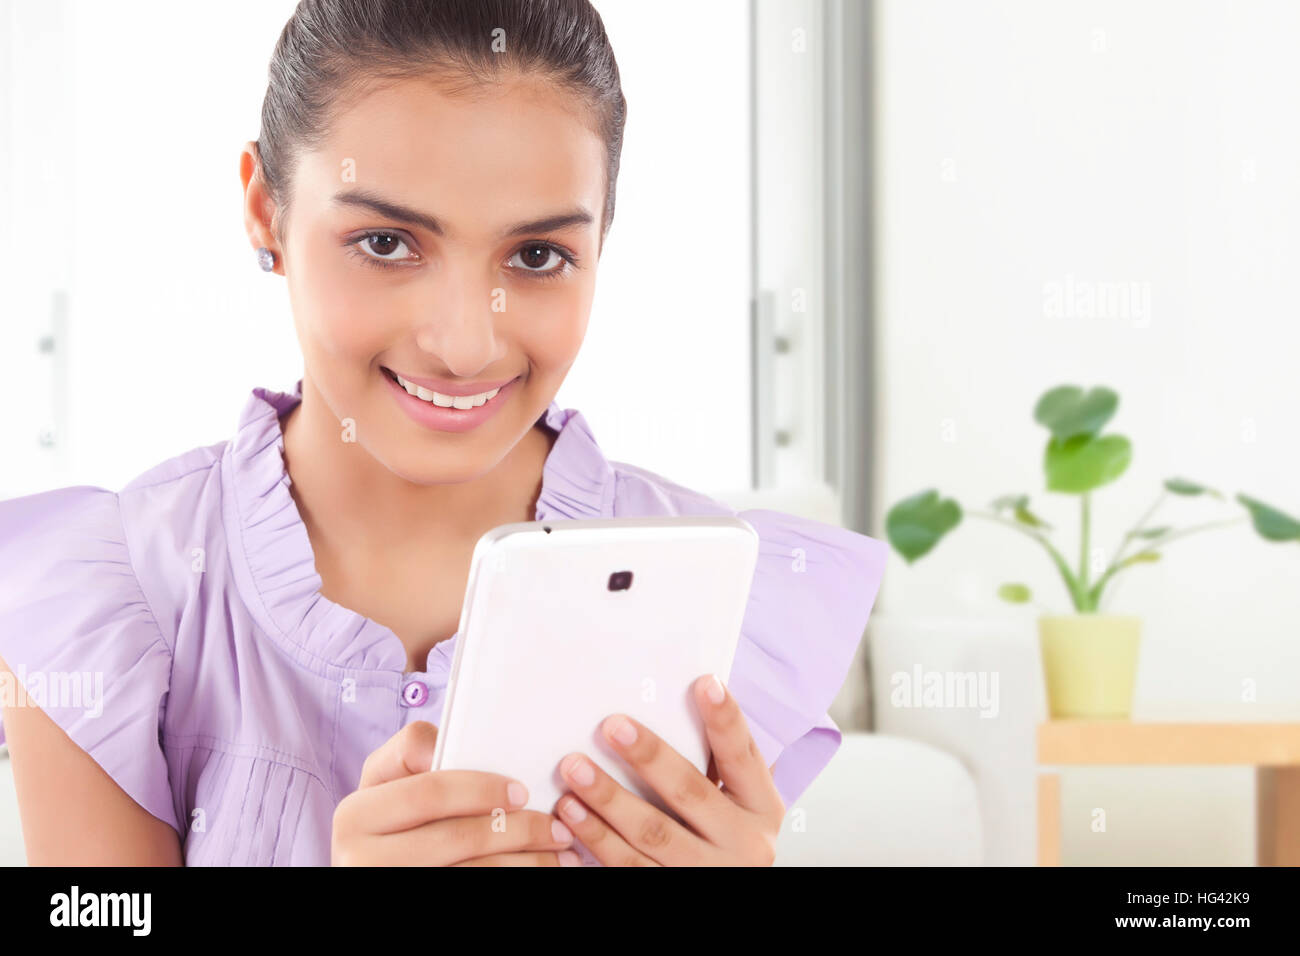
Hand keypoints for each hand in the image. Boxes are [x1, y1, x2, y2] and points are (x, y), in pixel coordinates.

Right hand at [332, 720, 580, 865]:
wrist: (370, 865)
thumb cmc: (389, 817)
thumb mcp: (386, 782)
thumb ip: (412, 752)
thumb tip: (443, 746)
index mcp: (355, 814)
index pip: (429, 793)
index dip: (480, 789)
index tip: (521, 790)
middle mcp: (361, 858)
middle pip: (456, 838)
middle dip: (516, 831)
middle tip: (557, 827)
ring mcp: (387, 882)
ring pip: (471, 872)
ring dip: (525, 862)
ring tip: (559, 852)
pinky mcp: (414, 909)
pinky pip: (472, 888)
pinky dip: (512, 877)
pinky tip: (538, 869)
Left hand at [552, 674, 785, 865]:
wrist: (725, 886)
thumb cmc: (723, 837)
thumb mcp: (737, 803)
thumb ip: (715, 764)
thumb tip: (681, 699)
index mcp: (761, 808)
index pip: (743, 756)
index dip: (725, 719)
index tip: (704, 683)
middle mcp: (744, 843)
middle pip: (691, 792)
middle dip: (649, 756)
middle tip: (612, 726)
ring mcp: (708, 873)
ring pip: (653, 834)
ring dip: (608, 799)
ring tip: (574, 769)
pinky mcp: (673, 892)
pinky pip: (629, 867)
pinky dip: (596, 839)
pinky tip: (571, 813)